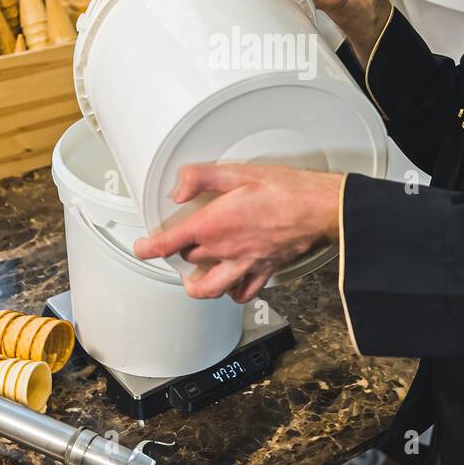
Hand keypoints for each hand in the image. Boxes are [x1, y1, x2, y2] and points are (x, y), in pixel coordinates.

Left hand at [132, 163, 342, 302]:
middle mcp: (225, 250)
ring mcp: (244, 264)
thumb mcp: (238, 171)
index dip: (148, 247)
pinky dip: (232, 292)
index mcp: (214, 225)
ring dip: (196, 285)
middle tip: (177, 245)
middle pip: (188, 261)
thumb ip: (201, 177)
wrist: (320, 208)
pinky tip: (230, 283)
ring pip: (209, 288)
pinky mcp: (264, 271)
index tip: (142, 247)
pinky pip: (242, 292)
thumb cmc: (286, 190)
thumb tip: (178, 188)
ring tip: (193, 277)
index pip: (168, 243)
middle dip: (179, 254)